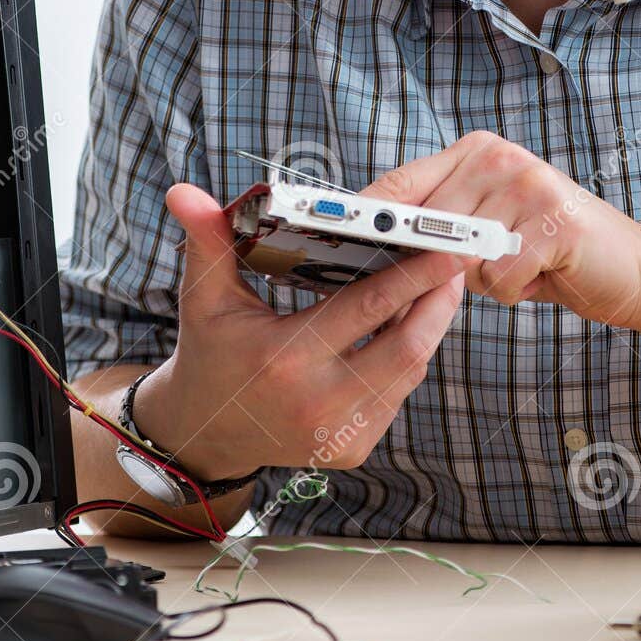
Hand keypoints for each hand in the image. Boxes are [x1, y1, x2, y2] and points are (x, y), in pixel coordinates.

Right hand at [132, 183, 479, 480]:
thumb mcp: (204, 297)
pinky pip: (398, 395)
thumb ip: (207, 241)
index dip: (414, 275)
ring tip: (439, 286)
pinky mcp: (354, 449)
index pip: (367, 308)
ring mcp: (339, 434)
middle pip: (407, 346)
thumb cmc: (211, 351)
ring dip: (430, 326)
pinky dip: (409, 357)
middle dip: (438, 300)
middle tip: (456, 261)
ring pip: (410, 371)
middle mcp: (317, 403)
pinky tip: (411, 326)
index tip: (449, 246)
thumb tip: (185, 191)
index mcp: (284, 359)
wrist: (206, 433)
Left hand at [360, 131, 640, 329]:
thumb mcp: (488, 225)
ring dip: (484, 279)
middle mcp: (497, 156)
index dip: (361, 214)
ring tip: (518, 266)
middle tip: (479, 271)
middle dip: (436, 265)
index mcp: (474, 151)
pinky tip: (540, 274)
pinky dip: (512, 291)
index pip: (399, 183)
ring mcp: (527, 182)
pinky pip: (496, 275)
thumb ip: (440, 224)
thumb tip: (374, 250)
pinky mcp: (553, 219)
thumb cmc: (547, 252)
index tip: (325, 238)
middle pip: (424, 225)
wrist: (631, 268)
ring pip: (460, 256)